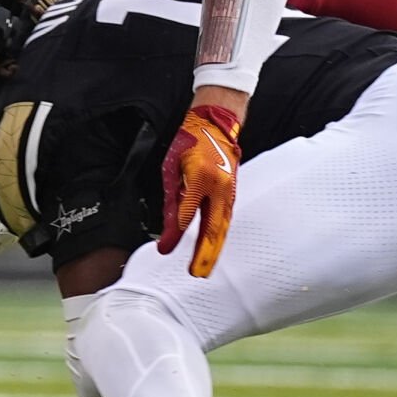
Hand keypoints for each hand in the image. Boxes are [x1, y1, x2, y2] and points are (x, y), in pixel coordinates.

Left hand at [158, 103, 241, 277]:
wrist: (215, 124)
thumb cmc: (191, 141)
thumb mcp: (171, 167)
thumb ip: (171, 198)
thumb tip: (168, 226)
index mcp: (200, 177)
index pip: (186, 214)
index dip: (174, 235)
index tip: (164, 249)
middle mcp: (218, 187)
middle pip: (212, 228)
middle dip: (204, 253)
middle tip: (196, 272)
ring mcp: (228, 190)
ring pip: (222, 227)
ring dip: (214, 250)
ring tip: (205, 267)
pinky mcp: (232, 193)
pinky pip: (226, 219)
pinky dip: (220, 236)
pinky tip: (214, 247)